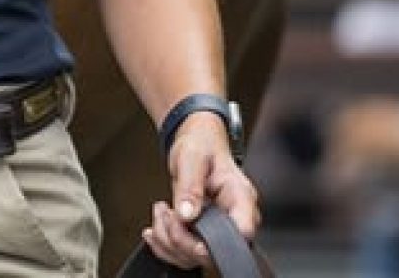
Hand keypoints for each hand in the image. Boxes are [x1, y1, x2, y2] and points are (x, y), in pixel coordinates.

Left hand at [143, 114, 260, 268]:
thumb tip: (187, 215)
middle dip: (181, 239)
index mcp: (241, 198)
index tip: (187, 226)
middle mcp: (234, 217)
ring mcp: (219, 227)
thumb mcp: (192, 157)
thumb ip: (190, 186)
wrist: (196, 141)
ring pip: (196, 257)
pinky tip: (156, 228)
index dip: (215, 239)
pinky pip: (186, 252)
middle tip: (166, 214)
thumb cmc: (201, 144)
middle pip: (215, 252)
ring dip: (169, 241)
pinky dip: (165, 245)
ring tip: (160, 214)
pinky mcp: (204, 231)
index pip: (242, 232)